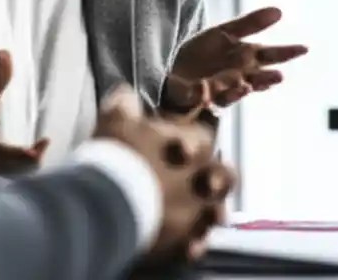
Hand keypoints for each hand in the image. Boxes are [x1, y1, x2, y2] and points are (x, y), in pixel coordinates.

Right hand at [95, 86, 236, 267]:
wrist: (113, 198)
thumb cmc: (119, 154)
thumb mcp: (117, 120)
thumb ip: (125, 105)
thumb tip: (124, 94)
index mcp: (194, 145)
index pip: (204, 137)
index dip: (193, 141)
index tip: (180, 146)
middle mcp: (203, 178)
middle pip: (225, 175)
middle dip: (217, 177)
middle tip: (205, 182)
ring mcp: (197, 211)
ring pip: (216, 213)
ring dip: (207, 213)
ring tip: (195, 216)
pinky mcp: (184, 240)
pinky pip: (195, 244)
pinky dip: (190, 243)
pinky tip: (184, 243)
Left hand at [163, 7, 306, 111]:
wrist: (175, 72)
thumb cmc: (204, 54)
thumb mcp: (225, 32)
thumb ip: (251, 23)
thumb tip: (280, 10)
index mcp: (245, 59)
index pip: (269, 56)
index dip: (285, 53)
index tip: (303, 48)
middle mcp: (237, 77)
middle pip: (255, 78)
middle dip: (265, 78)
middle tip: (279, 76)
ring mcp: (218, 89)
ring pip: (231, 92)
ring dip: (239, 90)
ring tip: (247, 86)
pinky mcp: (196, 97)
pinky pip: (200, 97)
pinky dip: (203, 94)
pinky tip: (205, 89)